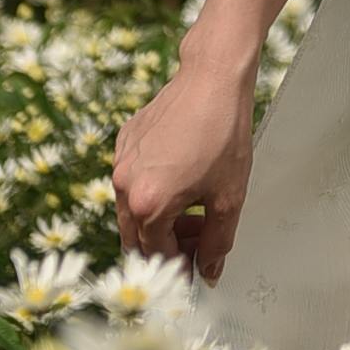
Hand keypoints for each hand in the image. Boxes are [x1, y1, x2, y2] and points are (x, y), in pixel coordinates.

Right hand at [112, 57, 256, 287]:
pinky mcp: (124, 141)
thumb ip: (217, 242)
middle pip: (137, 238)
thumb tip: (209, 270)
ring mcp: (121, 161)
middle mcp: (124, 185)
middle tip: (197, 244)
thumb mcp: (229, 196)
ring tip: (195, 211)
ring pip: (132, 210)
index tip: (196, 271)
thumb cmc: (223, 133)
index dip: (180, 268)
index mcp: (148, 204)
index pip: (158, 255)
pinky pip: (132, 179)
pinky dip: (153, 190)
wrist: (213, 78)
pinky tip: (183, 179)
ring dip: (159, 220)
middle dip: (167, 247)